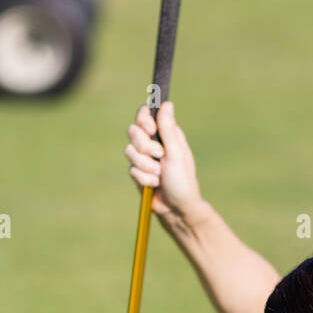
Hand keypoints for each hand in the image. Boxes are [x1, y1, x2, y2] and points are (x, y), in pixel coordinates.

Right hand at [124, 101, 202, 221]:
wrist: (176, 208)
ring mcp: (144, 158)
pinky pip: (131, 169)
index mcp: (166, 134)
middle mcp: (154, 143)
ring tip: (159, 175)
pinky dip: (144, 178)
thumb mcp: (176, 153)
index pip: (145, 114)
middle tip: (159, 155)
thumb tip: (166, 103)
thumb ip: (168, 129)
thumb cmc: (182, 181)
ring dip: (145, 165)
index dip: (143, 119)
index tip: (150, 129)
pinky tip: (155, 184)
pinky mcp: (138, 171)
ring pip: (129, 151)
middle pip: (133, 131)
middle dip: (144, 146)